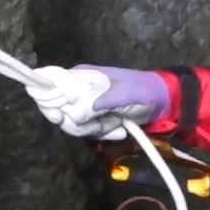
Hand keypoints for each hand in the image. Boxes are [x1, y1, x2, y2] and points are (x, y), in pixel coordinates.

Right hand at [27, 64, 169, 138]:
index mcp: (80, 76)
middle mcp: (77, 89)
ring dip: (96, 130)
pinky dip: (104, 133)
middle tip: (101, 123)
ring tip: (117, 123)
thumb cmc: (143, 92)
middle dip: (80, 123)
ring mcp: (84, 105)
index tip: (59, 116)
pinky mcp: (93, 118)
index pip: (48, 85)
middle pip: (59, 111)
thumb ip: (98, 102)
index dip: (47, 102)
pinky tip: (119, 129)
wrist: (161, 102)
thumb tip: (73, 114)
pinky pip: (87, 131)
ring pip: (73, 125)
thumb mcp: (123, 95)